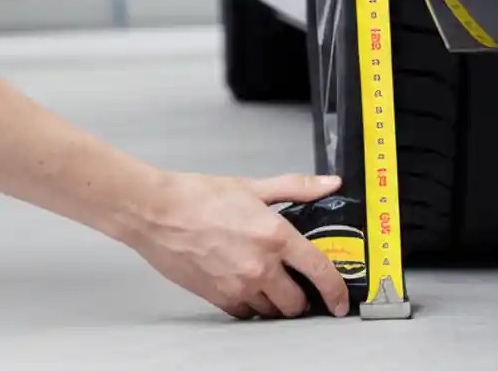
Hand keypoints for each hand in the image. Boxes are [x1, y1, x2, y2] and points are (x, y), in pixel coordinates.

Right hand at [126, 171, 350, 318]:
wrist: (156, 212)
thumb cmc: (200, 197)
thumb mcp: (254, 186)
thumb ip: (298, 187)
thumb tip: (330, 184)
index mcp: (276, 237)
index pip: (319, 271)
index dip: (336, 291)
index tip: (340, 301)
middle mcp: (260, 267)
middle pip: (296, 303)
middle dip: (302, 297)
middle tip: (297, 284)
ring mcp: (238, 285)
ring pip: (271, 311)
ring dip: (277, 303)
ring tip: (271, 284)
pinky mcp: (217, 297)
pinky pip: (245, 313)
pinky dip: (251, 306)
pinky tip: (247, 287)